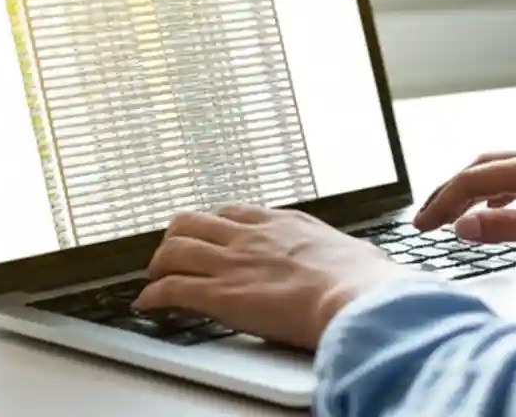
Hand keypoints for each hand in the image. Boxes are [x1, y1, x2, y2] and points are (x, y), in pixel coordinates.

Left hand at [133, 206, 407, 349]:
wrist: (354, 297)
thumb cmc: (363, 281)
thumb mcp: (359, 253)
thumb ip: (350, 255)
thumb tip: (369, 262)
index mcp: (285, 223)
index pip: (235, 212)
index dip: (216, 224)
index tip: (211, 234)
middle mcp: (252, 236)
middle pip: (194, 221)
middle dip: (177, 236)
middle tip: (172, 253)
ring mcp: (233, 262)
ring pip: (175, 249)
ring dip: (159, 263)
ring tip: (154, 276)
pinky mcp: (219, 294)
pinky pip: (171, 289)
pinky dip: (152, 296)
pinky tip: (146, 303)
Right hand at [413, 147, 515, 257]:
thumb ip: (507, 228)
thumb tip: (462, 226)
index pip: (473, 180)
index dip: (442, 202)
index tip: (420, 226)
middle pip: (482, 166)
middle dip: (450, 190)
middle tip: (426, 218)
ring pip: (503, 168)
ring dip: (474, 190)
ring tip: (455, 215)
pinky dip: (500, 191)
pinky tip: (501, 209)